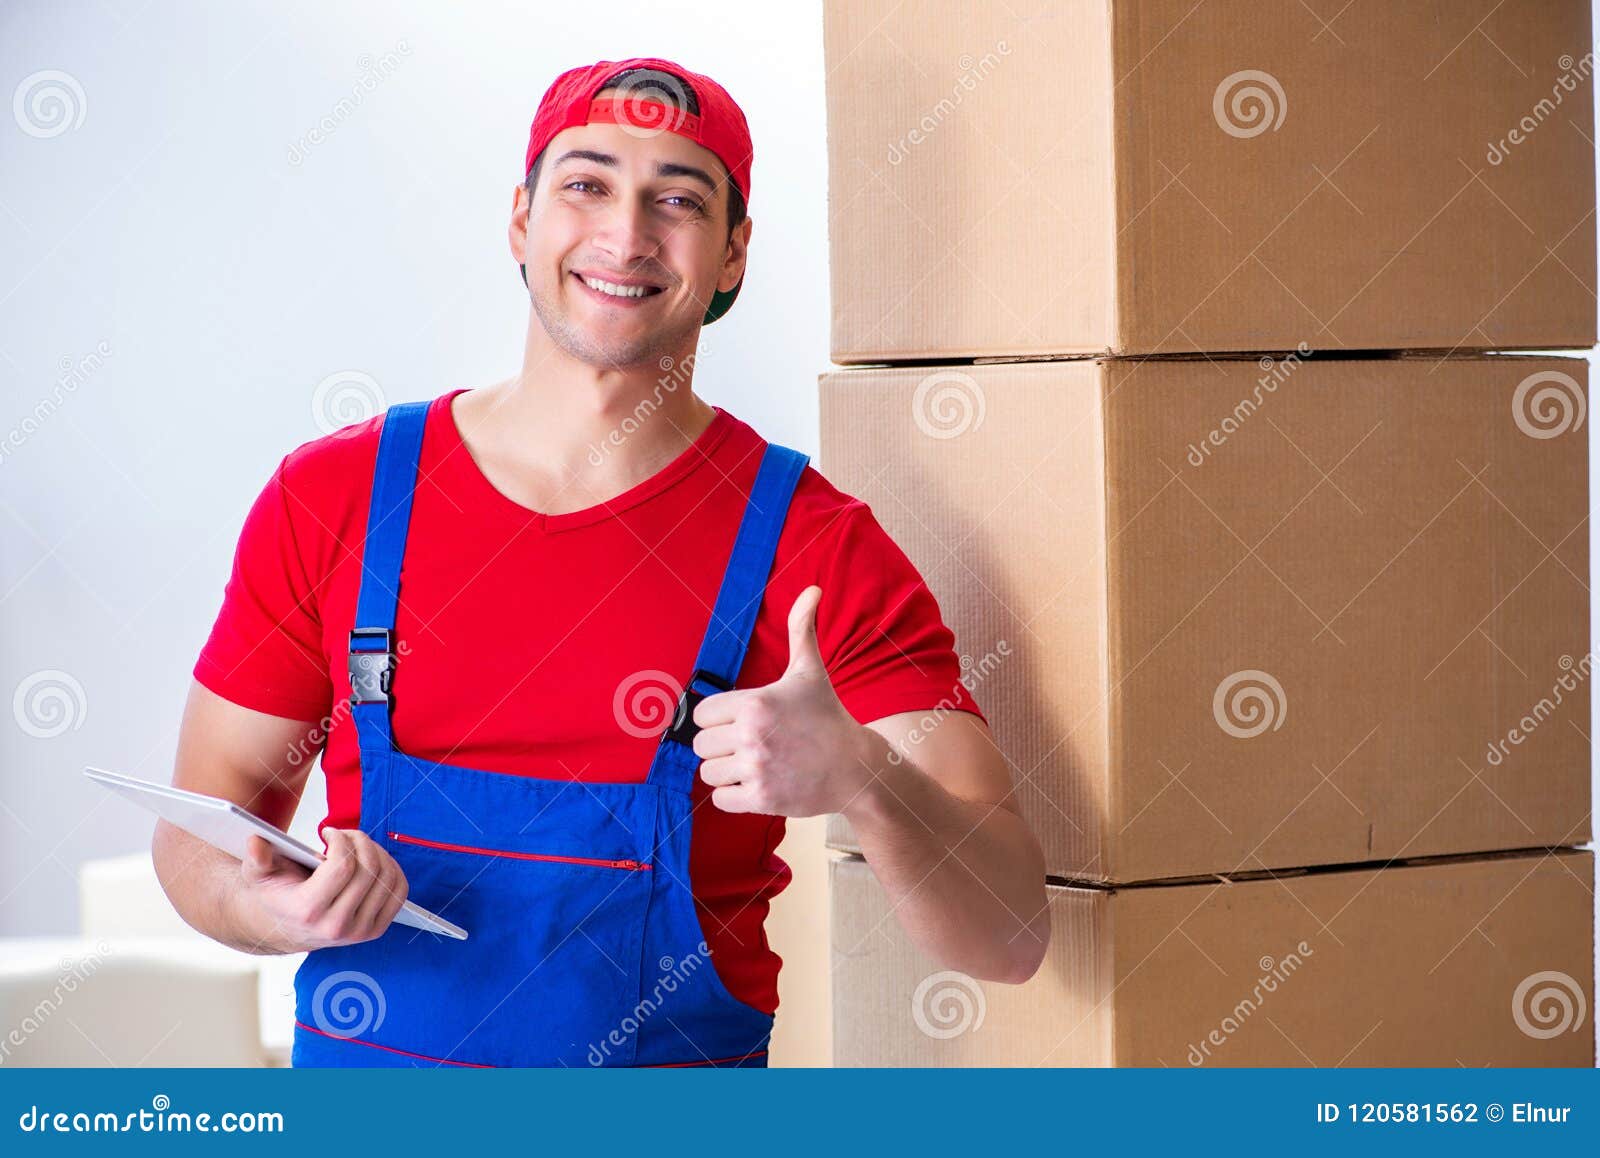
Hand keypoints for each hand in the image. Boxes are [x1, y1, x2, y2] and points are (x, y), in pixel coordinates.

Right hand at [237, 828, 408, 952]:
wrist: (285, 927)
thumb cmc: (276, 894)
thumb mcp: (258, 875)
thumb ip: (257, 858)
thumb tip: (255, 841)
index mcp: (307, 911)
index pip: (343, 866)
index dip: (341, 840)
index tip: (328, 832)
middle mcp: (335, 926)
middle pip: (368, 869)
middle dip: (359, 841)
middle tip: (345, 835)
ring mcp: (358, 931)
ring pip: (386, 878)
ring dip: (376, 851)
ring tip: (356, 846)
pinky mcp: (375, 930)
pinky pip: (398, 891)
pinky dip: (392, 868)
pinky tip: (373, 860)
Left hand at [692, 585, 872, 815]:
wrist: (856, 767)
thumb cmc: (827, 716)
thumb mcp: (810, 671)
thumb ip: (801, 629)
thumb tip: (812, 590)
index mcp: (755, 702)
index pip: (702, 714)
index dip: (718, 718)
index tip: (740, 721)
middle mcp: (752, 736)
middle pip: (701, 745)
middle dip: (720, 746)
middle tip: (747, 744)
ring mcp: (757, 769)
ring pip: (708, 773)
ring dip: (726, 771)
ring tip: (753, 764)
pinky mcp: (761, 799)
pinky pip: (720, 799)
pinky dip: (733, 795)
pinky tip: (755, 784)